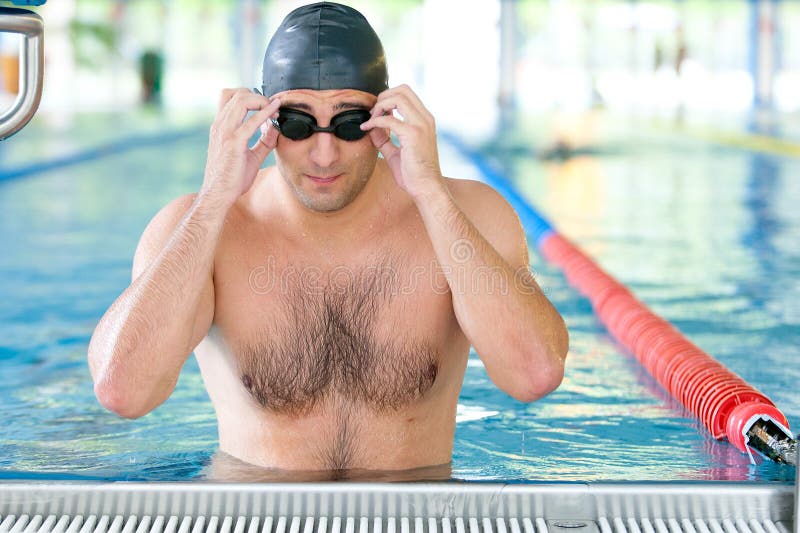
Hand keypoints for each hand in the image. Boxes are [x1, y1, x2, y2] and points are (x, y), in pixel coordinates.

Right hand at [201, 88, 280, 205]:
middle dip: (256, 95)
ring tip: (274, 108)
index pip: (229, 97)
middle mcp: (220, 126)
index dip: (249, 96)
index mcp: (221, 127)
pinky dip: (266, 112)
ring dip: (261, 101)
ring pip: (241, 100)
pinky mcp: (234, 142)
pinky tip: (276, 112)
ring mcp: (225, 132)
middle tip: (271, 106)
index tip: (266, 106)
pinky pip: (252, 121)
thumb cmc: (232, 178)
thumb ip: (264, 141)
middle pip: (235, 93)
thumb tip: (276, 128)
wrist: (219, 195)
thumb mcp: (252, 156)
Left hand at [360, 85, 444, 198]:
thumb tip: (371, 128)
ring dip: (380, 106)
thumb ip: (385, 139)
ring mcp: (421, 125)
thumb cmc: (413, 174)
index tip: (377, 112)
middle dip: (383, 97)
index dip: (388, 98)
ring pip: (398, 97)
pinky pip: (389, 119)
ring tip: (371, 120)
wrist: (426, 188)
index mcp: (425, 120)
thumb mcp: (396, 152)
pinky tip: (366, 129)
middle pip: (403, 89)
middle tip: (372, 113)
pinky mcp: (413, 134)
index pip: (407, 94)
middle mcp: (425, 119)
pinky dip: (374, 121)